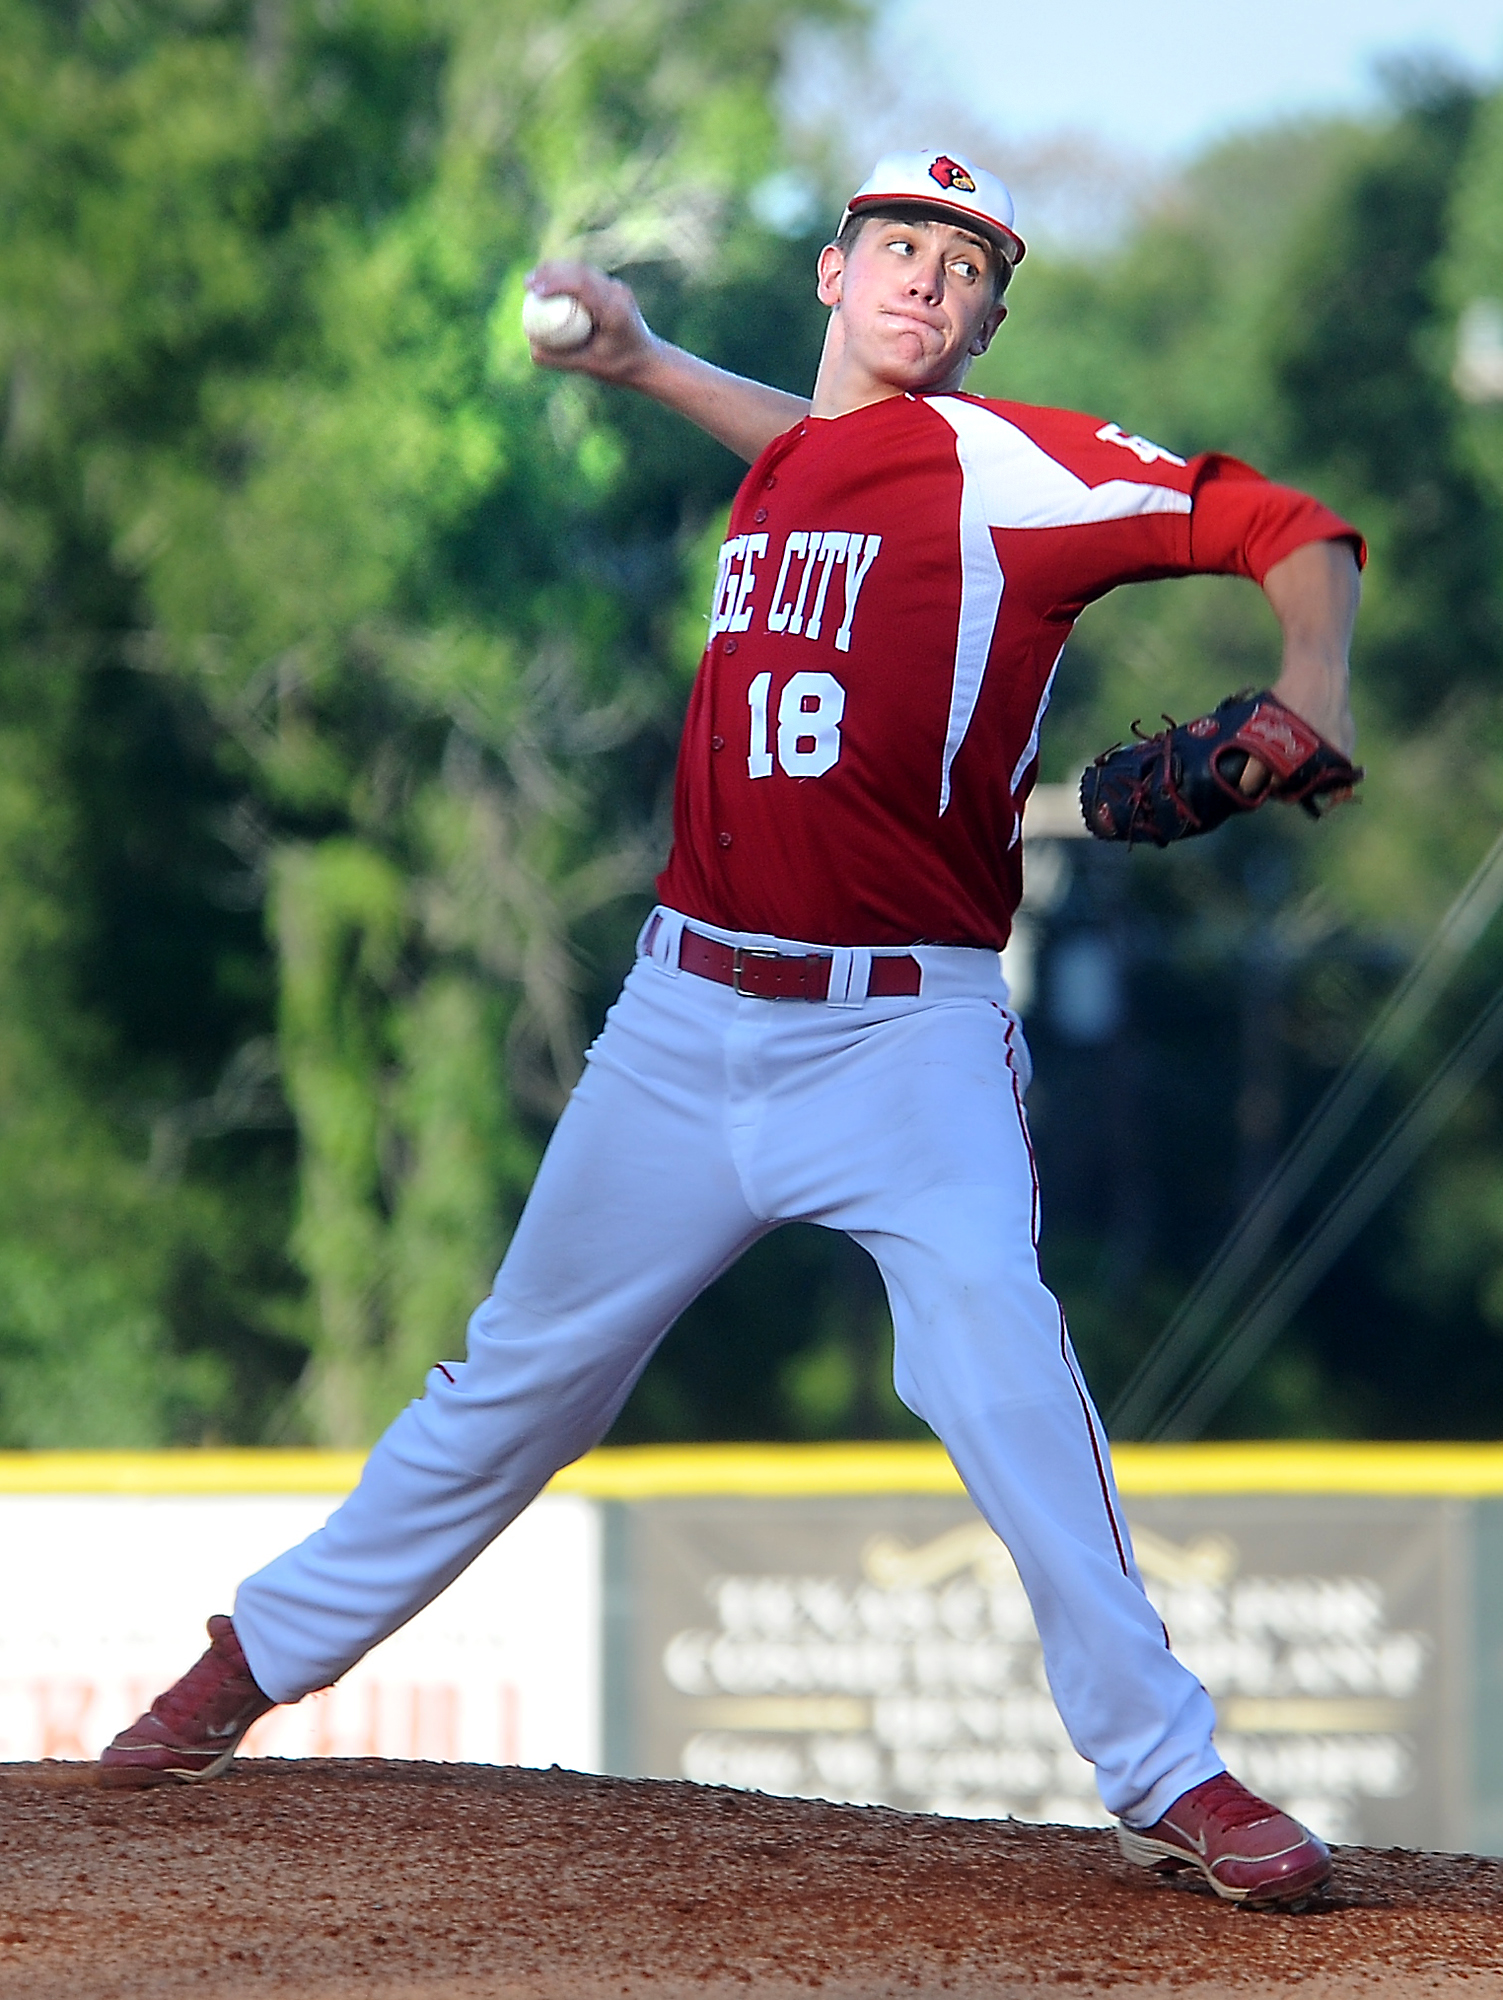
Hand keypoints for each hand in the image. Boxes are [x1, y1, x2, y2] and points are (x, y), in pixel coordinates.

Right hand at [523, 261, 659, 386]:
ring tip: (533, 281)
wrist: (648, 360)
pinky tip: (549, 285)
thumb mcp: (589, 366)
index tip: (533, 290)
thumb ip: (560, 359)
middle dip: (550, 272)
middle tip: (527, 283)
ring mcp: (616, 287)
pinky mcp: (612, 288)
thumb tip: (531, 348)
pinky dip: (566, 278)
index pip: (581, 285)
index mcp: (613, 309)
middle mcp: (617, 293)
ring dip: (556, 270)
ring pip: (582, 269)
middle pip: (579, 271)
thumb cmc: (620, 366)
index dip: (555, 283)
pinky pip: (586, 276)